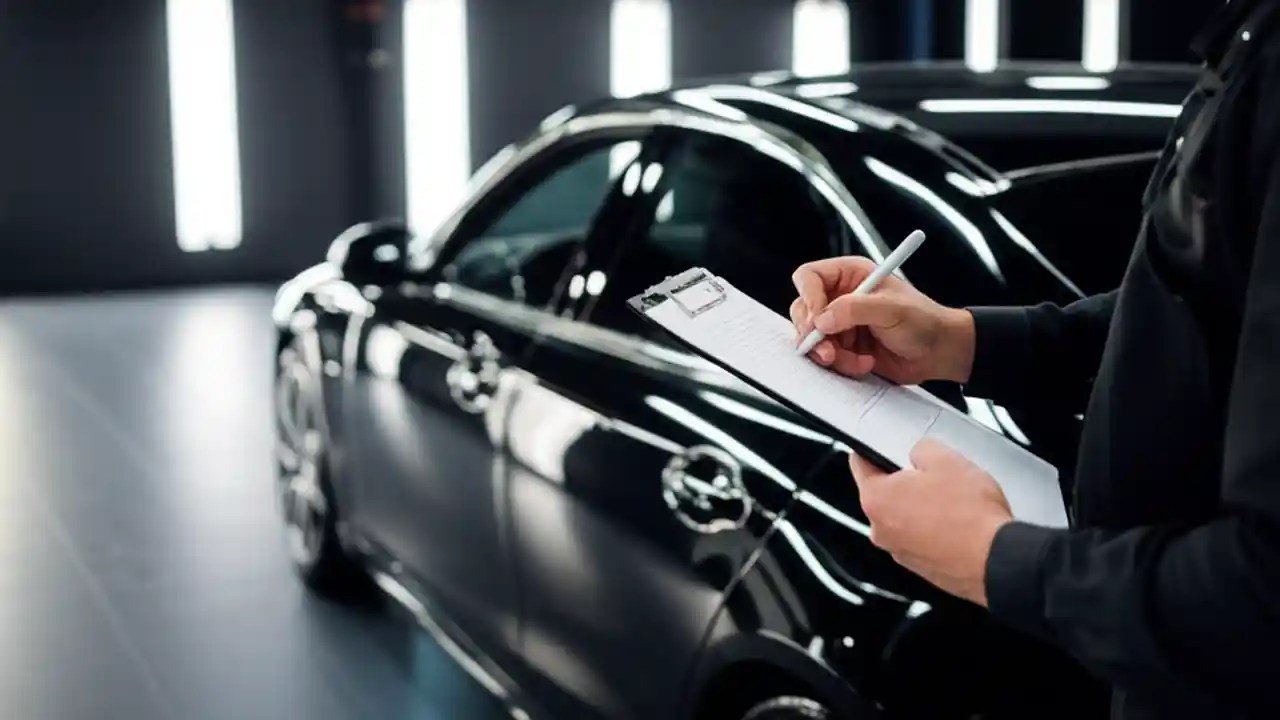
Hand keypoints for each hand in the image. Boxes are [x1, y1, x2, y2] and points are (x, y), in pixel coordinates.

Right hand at [790, 256, 975, 383]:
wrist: (938, 353)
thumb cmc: (923, 321)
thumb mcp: (891, 309)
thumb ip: (853, 310)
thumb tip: (821, 320)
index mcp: (850, 276)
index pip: (809, 278)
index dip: (808, 297)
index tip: (818, 319)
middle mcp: (840, 298)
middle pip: (803, 310)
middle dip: (813, 333)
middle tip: (828, 349)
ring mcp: (840, 324)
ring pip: (812, 339)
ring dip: (830, 354)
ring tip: (856, 360)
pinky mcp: (844, 347)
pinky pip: (825, 357)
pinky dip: (841, 365)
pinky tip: (864, 363)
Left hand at [849, 439, 1012, 605]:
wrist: (997, 560)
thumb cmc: (971, 515)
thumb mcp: (945, 459)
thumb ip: (921, 448)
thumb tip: (919, 454)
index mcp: (876, 499)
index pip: (860, 465)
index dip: (871, 451)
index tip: (877, 449)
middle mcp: (881, 531)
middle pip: (885, 495)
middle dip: (906, 483)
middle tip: (935, 476)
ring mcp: (901, 552)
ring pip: (905, 519)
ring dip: (923, 509)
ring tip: (954, 502)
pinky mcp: (923, 568)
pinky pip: (923, 540)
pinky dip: (936, 531)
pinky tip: (960, 524)